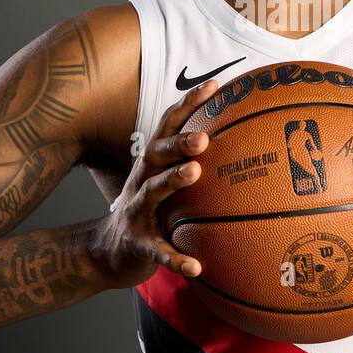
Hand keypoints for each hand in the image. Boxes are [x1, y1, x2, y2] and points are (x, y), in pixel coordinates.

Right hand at [89, 79, 217, 288]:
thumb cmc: (150, 209)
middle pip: (158, 153)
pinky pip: (158, 251)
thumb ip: (193, 162)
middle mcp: (142, 180)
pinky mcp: (138, 243)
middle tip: (204, 137)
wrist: (108, 251)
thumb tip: (243, 142)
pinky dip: (175, 258)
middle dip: (180, 142)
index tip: (215, 85)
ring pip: (152, 192)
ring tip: (194, 173)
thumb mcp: (166, 182)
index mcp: (153, 163)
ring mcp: (137, 211)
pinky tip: (195, 267)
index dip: (190, 103)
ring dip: (172, 180)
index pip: (170, 126)